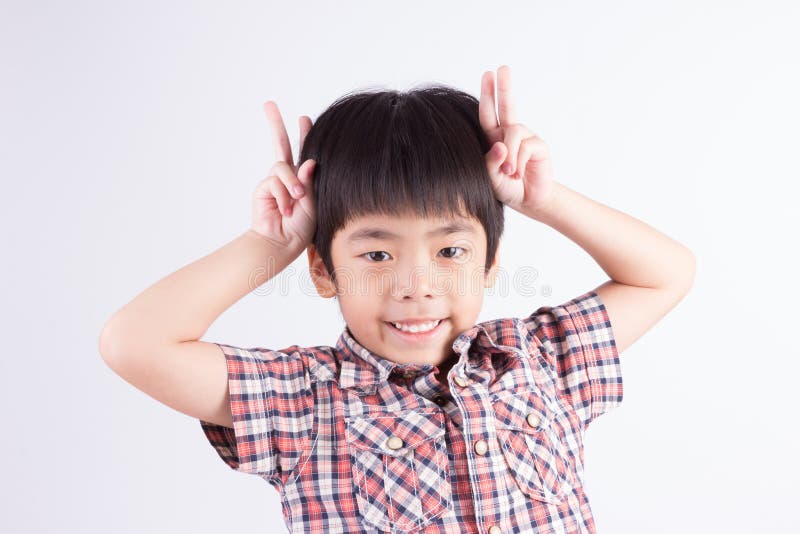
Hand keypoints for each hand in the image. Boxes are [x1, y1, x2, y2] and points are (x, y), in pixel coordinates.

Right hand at [251, 101, 316, 248]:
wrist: (282, 244)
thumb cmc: (301, 228)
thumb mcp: (313, 202)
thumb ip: (309, 181)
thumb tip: (309, 160)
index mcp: (302, 180)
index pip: (303, 153)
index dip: (304, 135)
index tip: (303, 118)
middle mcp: (287, 178)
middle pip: (280, 145)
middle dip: (275, 124)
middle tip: (268, 104)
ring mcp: (274, 182)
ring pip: (282, 166)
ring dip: (291, 182)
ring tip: (297, 200)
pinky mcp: (263, 189)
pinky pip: (275, 181)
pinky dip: (283, 196)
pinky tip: (285, 210)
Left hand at [479, 65, 555, 215]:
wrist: (528, 201)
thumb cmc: (506, 188)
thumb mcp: (490, 177)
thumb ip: (490, 162)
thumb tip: (500, 145)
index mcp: (494, 138)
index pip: (489, 113)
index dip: (488, 94)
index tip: (488, 73)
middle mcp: (510, 133)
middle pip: (507, 106)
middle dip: (504, 87)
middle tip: (503, 68)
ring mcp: (526, 138)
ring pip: (513, 132)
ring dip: (508, 154)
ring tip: (509, 173)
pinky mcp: (539, 146)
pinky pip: (525, 147)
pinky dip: (518, 163)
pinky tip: (518, 174)